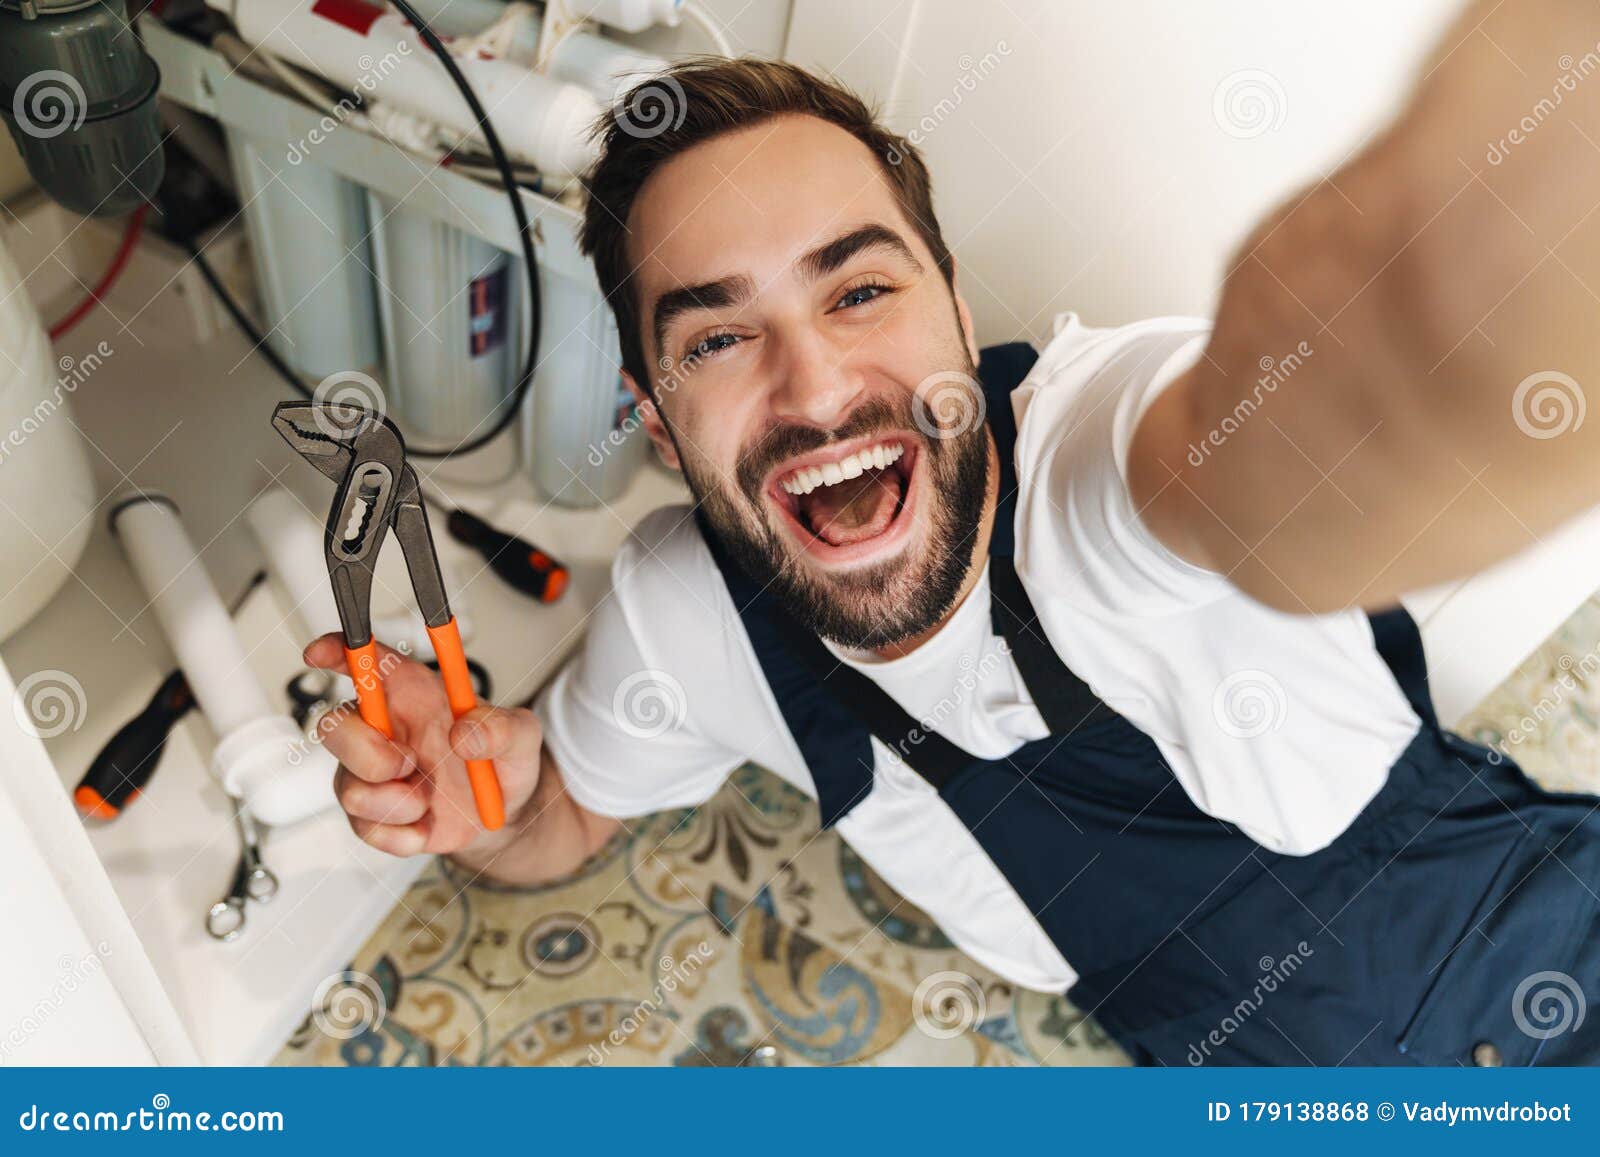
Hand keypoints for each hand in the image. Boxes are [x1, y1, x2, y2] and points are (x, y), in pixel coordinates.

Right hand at [303, 633, 542, 856]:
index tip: (318, 653)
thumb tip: (466, 732)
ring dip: (394, 803)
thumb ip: (501, 727)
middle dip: (365, 753)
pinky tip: (424, 826)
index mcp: (414, 693)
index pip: (368, 660)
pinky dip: (400, 835)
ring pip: (345, 786)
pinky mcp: (373, 814)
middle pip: (333, 726)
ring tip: (428, 801)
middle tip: (408, 764)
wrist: (504, 817)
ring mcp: (372, 774)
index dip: (337, 651)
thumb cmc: (503, 761)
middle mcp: (385, 730)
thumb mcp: (522, 736)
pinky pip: (364, 828)